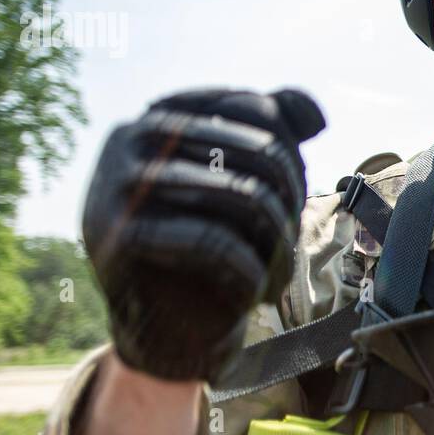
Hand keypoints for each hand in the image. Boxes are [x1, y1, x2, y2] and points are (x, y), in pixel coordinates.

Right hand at [82, 88, 324, 381]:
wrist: (162, 328)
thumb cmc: (205, 248)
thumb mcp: (235, 184)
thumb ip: (270, 137)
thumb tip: (315, 115)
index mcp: (159, 116)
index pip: (251, 106)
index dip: (290, 150)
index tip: (297, 196)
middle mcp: (130, 138)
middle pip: (256, 148)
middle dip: (292, 198)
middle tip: (296, 240)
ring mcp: (117, 186)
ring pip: (242, 192)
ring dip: (280, 241)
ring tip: (283, 274)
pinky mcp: (119, 238)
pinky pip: (212, 241)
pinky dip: (251, 269)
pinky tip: (259, 292)